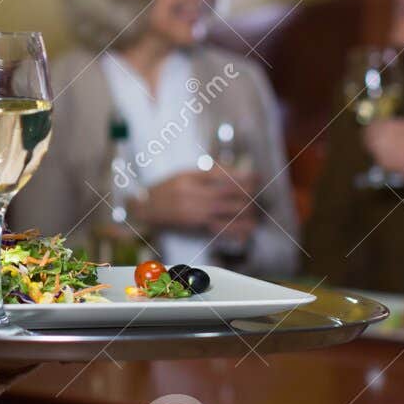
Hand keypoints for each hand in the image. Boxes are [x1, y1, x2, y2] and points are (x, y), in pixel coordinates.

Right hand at [140, 167, 258, 239]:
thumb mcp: (184, 175)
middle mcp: (196, 194)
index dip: (244, 176)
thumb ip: (206, 173)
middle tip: (258, 194)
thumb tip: (232, 174)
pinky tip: (248, 230)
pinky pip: (222, 229)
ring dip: (247, 212)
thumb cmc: (165, 190)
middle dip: (249, 194)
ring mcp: (197, 212)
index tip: (257, 177)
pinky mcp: (196, 226)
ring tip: (256, 211)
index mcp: (192, 178)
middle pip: (231, 193)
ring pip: (229, 211)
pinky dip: (237, 230)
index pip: (224, 175)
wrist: (145, 209)